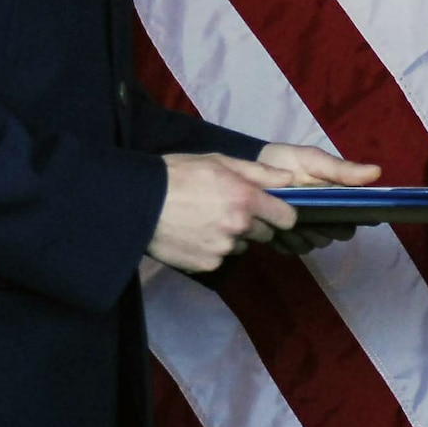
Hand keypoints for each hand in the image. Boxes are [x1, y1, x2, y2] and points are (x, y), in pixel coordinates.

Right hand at [148, 153, 296, 272]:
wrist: (138, 204)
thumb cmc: (179, 174)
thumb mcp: (219, 161)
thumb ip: (259, 172)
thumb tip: (290, 179)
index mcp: (247, 200)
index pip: (287, 218)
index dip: (280, 213)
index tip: (270, 209)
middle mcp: (239, 227)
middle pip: (264, 233)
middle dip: (254, 223)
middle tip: (228, 210)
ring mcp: (223, 249)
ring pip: (241, 246)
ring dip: (232, 237)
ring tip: (206, 221)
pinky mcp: (206, 265)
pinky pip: (220, 258)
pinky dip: (212, 249)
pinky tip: (194, 235)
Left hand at [254, 143, 382, 255]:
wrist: (253, 169)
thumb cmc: (288, 162)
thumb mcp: (314, 160)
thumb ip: (342, 170)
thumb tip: (377, 172)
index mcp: (337, 201)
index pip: (353, 221)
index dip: (348, 221)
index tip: (335, 213)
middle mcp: (325, 219)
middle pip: (334, 236)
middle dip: (321, 228)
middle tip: (305, 215)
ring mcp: (306, 232)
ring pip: (314, 245)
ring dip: (302, 235)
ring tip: (286, 219)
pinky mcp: (286, 241)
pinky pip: (292, 250)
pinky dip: (285, 242)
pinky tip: (276, 228)